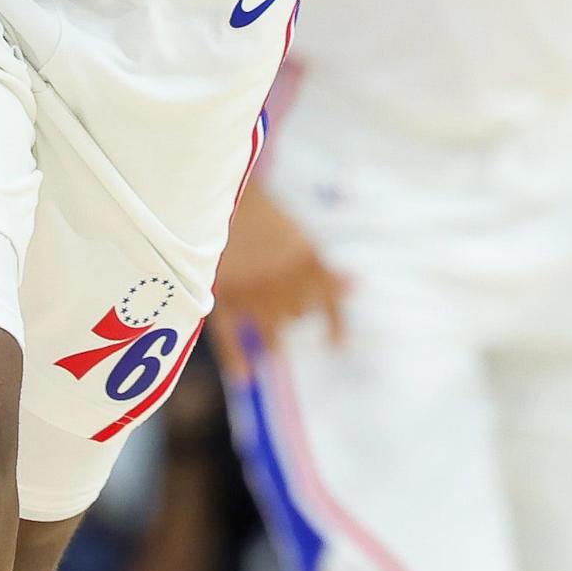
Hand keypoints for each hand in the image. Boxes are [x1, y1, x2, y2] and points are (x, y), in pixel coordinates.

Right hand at [211, 180, 348, 343]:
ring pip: (272, 331)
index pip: (330, 303)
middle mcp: (282, 282)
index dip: (336, 326)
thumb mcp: (298, 233)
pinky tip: (243, 376)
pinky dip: (235, 357)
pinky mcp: (221, 296)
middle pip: (297, 316)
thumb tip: (356, 285)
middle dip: (293, 314)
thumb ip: (323, 266)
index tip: (339, 345)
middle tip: (284, 308)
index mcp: (305, 262)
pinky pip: (230, 336)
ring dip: (274, 340)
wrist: (215, 193)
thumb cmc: (257, 207)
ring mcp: (251, 292)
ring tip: (273, 346)